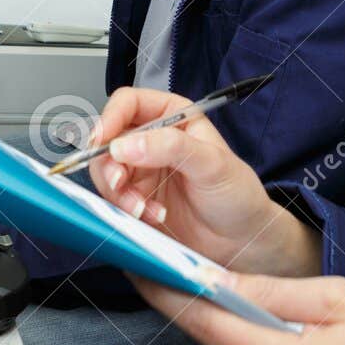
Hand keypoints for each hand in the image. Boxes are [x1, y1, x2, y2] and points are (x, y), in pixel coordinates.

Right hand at [86, 86, 320, 276]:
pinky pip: (114, 200)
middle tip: (120, 183)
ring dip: (118, 192)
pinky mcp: (138, 199)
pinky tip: (151, 217)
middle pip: (108, 139)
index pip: (128, 103)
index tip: (103, 141)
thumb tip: (127, 144)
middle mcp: (153, 140)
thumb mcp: (212, 163)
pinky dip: (125, 210)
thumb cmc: (239, 194)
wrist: (242, 240)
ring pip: (106, 171)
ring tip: (143, 208)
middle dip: (109, 163)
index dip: (110, 118)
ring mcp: (143, 170)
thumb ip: (171, 147)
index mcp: (173, 116)